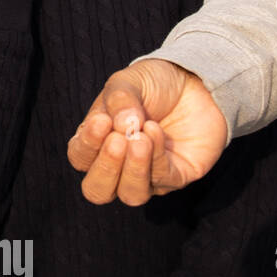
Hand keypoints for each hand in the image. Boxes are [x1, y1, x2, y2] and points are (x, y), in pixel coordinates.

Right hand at [67, 59, 227, 204]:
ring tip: (140, 139)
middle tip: (118, 141)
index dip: (87, 145)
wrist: (196, 82)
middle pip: (98, 191)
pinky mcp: (177, 176)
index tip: (102, 121)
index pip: (81, 158)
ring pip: (131, 194)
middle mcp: (119, 166)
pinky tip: (155, 130)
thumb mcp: (128, 82)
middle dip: (106, 169)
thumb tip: (122, 125)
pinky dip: (157, 155)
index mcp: (98, 143)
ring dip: (133, 169)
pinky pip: (163, 178)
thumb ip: (119, 99)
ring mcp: (148, 175)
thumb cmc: (155, 85)